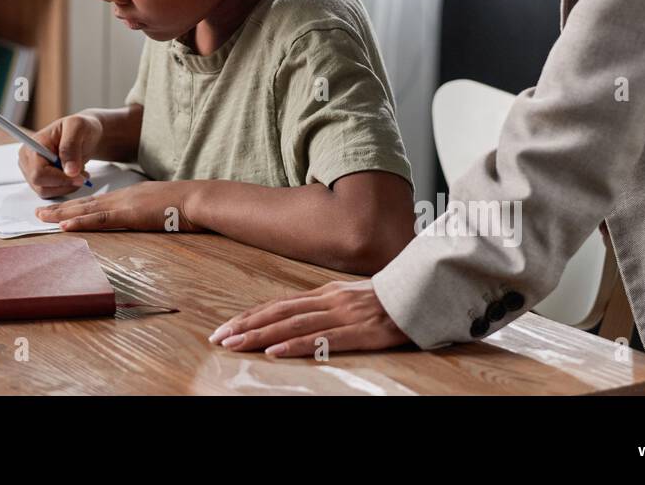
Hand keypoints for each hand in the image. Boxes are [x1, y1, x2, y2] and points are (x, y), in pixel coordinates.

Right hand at [17, 113, 102, 197]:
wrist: (85, 135)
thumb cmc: (80, 128)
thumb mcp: (78, 127)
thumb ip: (71, 147)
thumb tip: (69, 171)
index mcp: (33, 145)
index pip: (38, 173)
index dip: (59, 179)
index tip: (79, 176)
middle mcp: (28, 160)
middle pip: (41, 186)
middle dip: (65, 183)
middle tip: (82, 175)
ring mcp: (32, 171)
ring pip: (46, 192)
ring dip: (66, 186)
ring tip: (79, 173)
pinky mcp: (40, 180)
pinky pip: (51, 193)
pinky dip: (65, 188)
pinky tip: (73, 177)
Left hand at [34, 181, 203, 232]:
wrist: (198, 199)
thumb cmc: (187, 205)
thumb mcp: (164, 207)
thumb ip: (151, 212)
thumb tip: (148, 218)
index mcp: (131, 196)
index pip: (98, 202)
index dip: (77, 205)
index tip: (60, 209)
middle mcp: (123, 197)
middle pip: (85, 203)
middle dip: (61, 208)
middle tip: (38, 213)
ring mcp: (124, 204)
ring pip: (86, 209)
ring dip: (62, 214)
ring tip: (42, 218)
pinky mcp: (129, 215)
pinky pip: (100, 220)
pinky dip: (80, 222)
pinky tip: (65, 225)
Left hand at [207, 280, 409, 356]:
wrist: (425, 292)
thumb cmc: (391, 298)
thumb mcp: (353, 296)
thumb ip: (328, 304)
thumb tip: (301, 314)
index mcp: (326, 292)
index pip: (280, 304)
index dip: (251, 315)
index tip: (227, 326)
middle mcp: (329, 300)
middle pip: (279, 313)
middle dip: (246, 325)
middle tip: (218, 338)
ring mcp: (343, 314)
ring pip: (292, 326)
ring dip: (260, 336)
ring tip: (236, 345)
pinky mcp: (360, 331)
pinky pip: (322, 339)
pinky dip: (295, 346)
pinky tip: (276, 352)